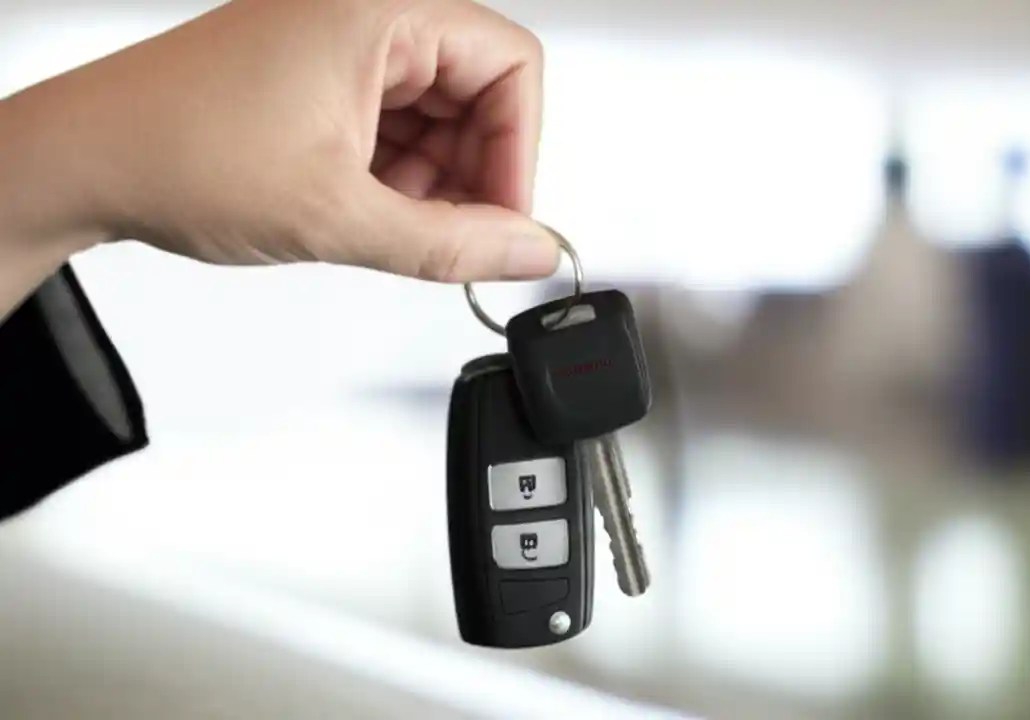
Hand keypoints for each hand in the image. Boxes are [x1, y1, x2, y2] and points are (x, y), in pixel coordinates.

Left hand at [0, 0, 556, 315]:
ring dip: (432, 182)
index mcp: (379, 10)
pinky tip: (363, 209)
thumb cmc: (176, 153)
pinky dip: (395, 175)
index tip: (503, 220)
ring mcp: (340, 43)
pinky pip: (396, 123)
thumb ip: (451, 245)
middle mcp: (364, 13)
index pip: (510, 65)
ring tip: (385, 225)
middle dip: (473, 173)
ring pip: (439, 113)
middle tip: (453, 238)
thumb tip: (529, 252)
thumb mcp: (337, 216)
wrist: (80, 161)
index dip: (517, 152)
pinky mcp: (320, 75)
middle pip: (479, 90)